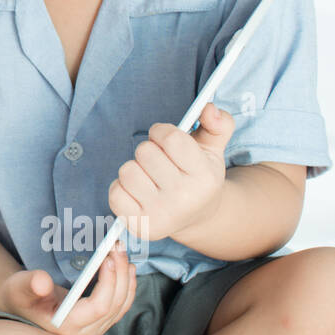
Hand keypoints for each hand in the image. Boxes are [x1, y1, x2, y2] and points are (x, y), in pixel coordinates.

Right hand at [0, 242, 136, 334]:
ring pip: (121, 305)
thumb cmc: (19, 294)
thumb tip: (42, 282)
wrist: (21, 302)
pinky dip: (126, 286)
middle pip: (114, 305)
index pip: (98, 307)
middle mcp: (83, 332)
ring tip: (122, 252)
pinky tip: (127, 268)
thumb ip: (30, 284)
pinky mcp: (98, 321)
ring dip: (125, 278)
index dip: (108, 283)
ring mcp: (93, 328)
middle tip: (117, 247)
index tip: (108, 258)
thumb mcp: (19, 287)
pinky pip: (120, 306)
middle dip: (120, 274)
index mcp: (66, 326)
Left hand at [107, 103, 233, 242]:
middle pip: (144, 152)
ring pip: (127, 171)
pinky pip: (115, 193)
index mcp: (205, 177)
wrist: (196, 217)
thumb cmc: (199, 175)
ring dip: (134, 168)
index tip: (164, 138)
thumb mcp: (214, 148)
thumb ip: (219, 123)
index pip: (170, 138)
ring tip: (149, 177)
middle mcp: (185, 198)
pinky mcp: (141, 225)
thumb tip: (208, 108)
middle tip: (158, 161)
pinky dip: (121, 188)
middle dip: (148, 150)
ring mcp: (162, 214)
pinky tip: (138, 192)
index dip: (160, 131)